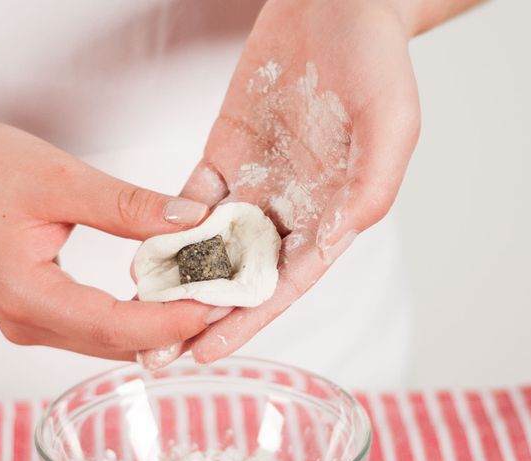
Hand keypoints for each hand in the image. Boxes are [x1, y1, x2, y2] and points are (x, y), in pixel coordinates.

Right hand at [0, 111, 218, 359]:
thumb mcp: (58, 177)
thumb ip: (127, 206)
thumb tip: (191, 223)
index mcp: (23, 293)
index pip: (110, 325)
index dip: (168, 321)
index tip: (216, 306)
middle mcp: (23, 322)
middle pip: (113, 343)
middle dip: (172, 329)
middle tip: (226, 304)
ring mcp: (27, 323)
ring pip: (107, 341)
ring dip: (156, 326)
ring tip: (205, 298)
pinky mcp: (35, 313)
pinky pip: (94, 328)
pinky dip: (133, 317)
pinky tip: (164, 296)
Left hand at [141, 0, 420, 367]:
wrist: (336, 4)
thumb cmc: (375, 60)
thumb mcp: (390, 124)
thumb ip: (370, 186)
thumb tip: (339, 240)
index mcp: (331, 214)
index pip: (285, 282)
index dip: (246, 320)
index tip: (207, 352)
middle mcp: (290, 209)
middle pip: (242, 278)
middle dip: (202, 318)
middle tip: (157, 356)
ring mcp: (254, 184)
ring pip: (210, 248)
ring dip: (179, 283)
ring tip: (140, 314)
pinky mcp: (224, 155)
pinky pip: (192, 202)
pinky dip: (168, 229)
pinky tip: (143, 253)